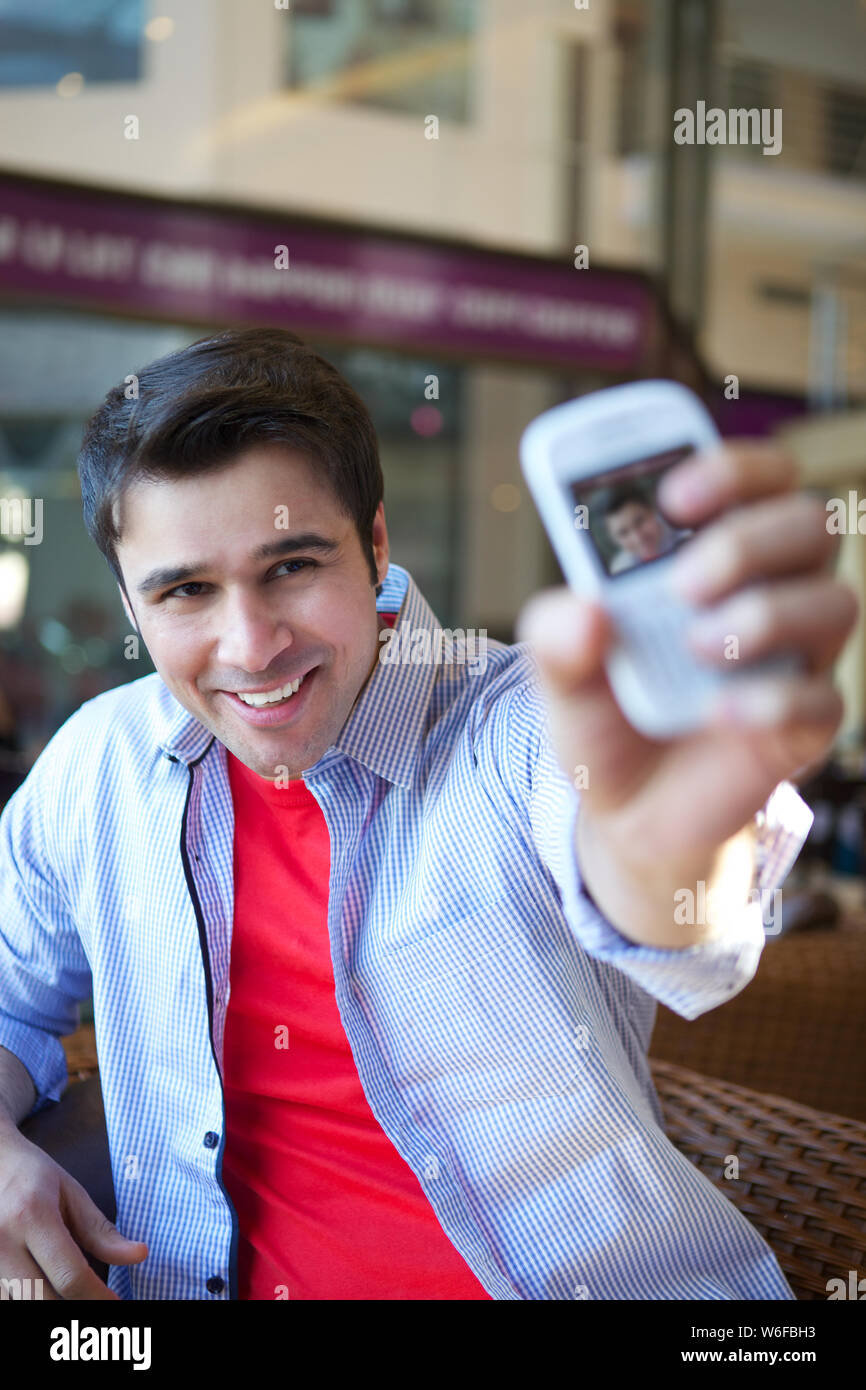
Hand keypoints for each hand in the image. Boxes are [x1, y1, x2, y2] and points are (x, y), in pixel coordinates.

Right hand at [0, 1128, 147, 1298]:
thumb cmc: (33, 1177)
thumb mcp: (71, 1194)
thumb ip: (102, 1231)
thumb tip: (139, 1255)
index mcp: (32, 1215)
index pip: (69, 1274)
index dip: (97, 1296)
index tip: (115, 1303)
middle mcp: (2, 1240)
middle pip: (42, 1299)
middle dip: (75, 1308)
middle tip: (97, 1302)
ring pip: (19, 1302)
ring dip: (48, 1303)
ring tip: (71, 1292)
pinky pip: (5, 1296)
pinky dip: (26, 1297)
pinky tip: (45, 1289)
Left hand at [516, 442, 857, 944]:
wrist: (627, 810)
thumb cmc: (606, 713)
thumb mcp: (560, 672)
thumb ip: (556, 634)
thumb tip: (587, 612)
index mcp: (713, 550)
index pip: (757, 477)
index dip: (730, 468)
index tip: (673, 495)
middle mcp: (770, 588)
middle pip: (809, 524)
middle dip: (747, 542)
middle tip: (682, 585)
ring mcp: (796, 656)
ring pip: (834, 600)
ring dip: (765, 615)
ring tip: (695, 648)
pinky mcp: (807, 723)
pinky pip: (823, 698)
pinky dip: (770, 701)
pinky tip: (718, 712)